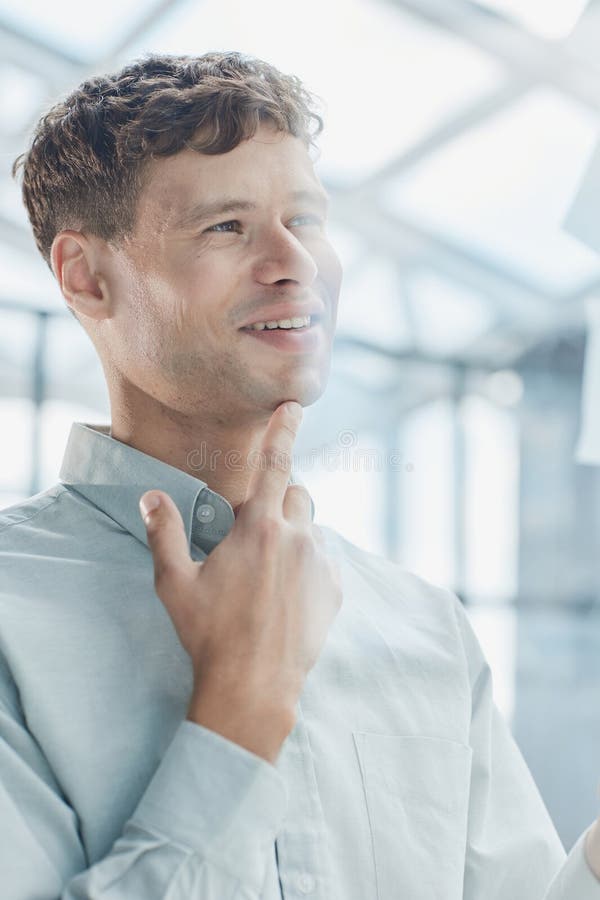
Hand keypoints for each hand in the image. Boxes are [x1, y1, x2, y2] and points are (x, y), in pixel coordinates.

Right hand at [139, 401, 342, 757]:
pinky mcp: (334, 590)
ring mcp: (320, 564)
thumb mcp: (175, 583)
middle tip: (254, 533)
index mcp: (258, 528)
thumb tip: (151, 497)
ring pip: (312, 529)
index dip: (284, 431)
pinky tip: (286, 596)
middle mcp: (296, 538)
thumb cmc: (209, 635)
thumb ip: (164, 533)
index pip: (275, 464)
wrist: (253, 688)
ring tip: (268, 573)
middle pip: (297, 494)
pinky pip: (324, 561)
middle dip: (279, 500)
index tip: (293, 406)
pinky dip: (309, 565)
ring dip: (293, 535)